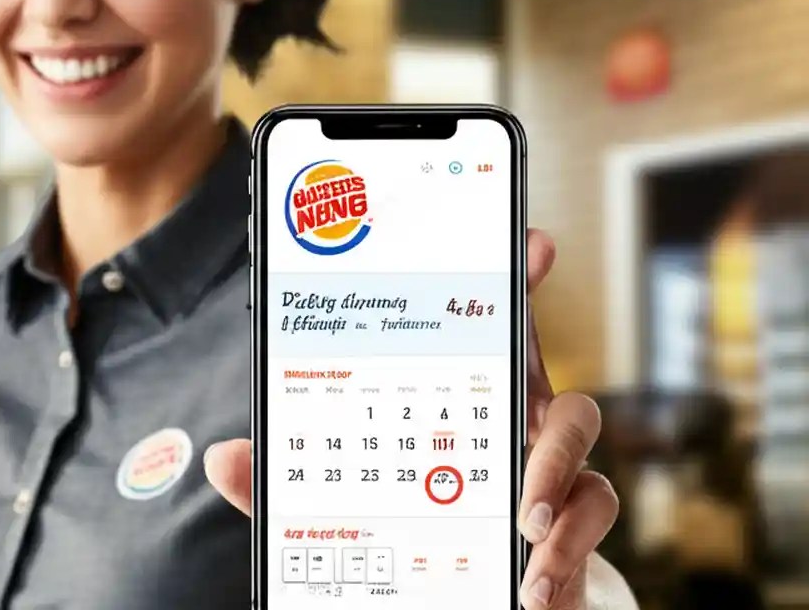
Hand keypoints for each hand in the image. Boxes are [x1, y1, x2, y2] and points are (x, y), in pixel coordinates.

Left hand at [205, 229, 632, 609]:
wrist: (475, 607)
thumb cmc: (411, 549)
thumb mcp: (336, 516)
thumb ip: (287, 490)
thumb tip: (221, 458)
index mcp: (451, 409)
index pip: (479, 332)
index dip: (508, 283)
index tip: (531, 244)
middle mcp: (505, 433)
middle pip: (544, 374)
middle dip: (539, 361)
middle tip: (525, 409)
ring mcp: (549, 477)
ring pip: (581, 443)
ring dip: (557, 480)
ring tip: (525, 527)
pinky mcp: (577, 530)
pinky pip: (595, 513)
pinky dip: (570, 551)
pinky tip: (536, 586)